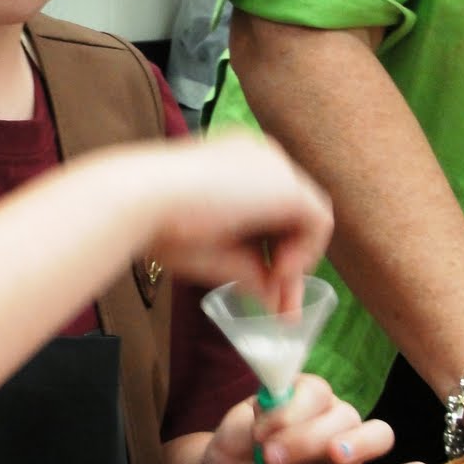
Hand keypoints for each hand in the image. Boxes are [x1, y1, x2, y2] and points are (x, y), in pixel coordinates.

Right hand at [132, 131, 332, 312]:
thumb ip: (247, 271)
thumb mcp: (211, 252)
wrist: (144, 199)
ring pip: (306, 216)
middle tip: (282, 307)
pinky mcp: (288, 183)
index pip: (265, 210)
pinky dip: (305, 252)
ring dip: (295, 260)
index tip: (267, 294)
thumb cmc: (163, 224)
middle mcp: (257, 157)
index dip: (270, 254)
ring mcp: (274, 164)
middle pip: (289, 215)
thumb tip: (276, 303)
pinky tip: (278, 270)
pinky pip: (319, 220)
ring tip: (274, 286)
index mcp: (231, 163)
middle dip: (287, 264)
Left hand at [201, 373, 431, 463]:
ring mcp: (346, 454)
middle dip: (308, 434)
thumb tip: (270, 410)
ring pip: (373, 434)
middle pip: (343, 413)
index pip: (313, 390)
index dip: (290, 408)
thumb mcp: (230, 435)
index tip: (259, 432)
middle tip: (272, 458)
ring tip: (334, 455)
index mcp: (302, 397)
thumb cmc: (234, 455)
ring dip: (354, 443)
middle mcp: (330, 418)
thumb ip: (247, 422)